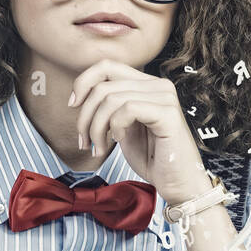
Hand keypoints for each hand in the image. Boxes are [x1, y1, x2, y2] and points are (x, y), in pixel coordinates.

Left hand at [69, 60, 212, 206]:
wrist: (177, 184)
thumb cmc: (152, 158)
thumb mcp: (122, 127)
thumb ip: (108, 107)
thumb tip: (79, 95)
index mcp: (147, 84)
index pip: (107, 66)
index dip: (83, 82)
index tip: (73, 106)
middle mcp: (158, 85)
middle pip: (104, 85)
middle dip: (85, 116)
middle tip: (84, 141)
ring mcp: (165, 97)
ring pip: (111, 99)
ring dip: (96, 127)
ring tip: (99, 148)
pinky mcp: (168, 114)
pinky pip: (127, 109)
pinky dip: (114, 127)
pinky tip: (118, 141)